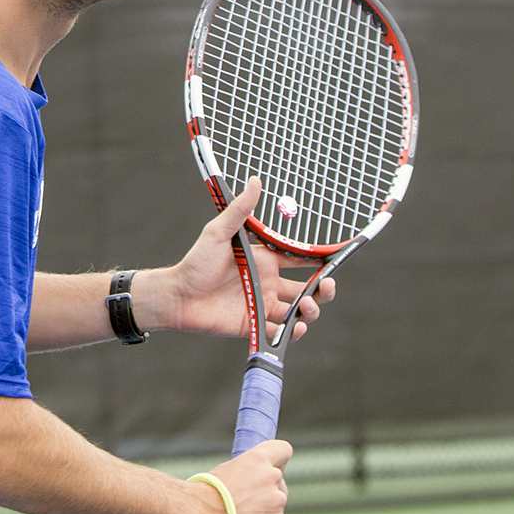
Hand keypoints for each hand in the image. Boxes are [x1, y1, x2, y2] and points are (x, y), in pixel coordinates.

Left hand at [153, 178, 335, 339]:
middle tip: (326, 285)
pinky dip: (292, 333)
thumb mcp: (218, 233)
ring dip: (310, 310)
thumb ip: (239, 211)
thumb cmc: (196, 262)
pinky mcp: (254, 325)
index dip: (319, 260)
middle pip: (308, 289)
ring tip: (304, 307)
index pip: (300, 260)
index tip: (335, 257)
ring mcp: (262, 305)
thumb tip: (255, 181)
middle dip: (324, 289)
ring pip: (299, 311)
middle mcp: (268, 283)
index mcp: (265, 261)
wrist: (177, 295)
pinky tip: (293, 327)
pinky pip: (280, 332)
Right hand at [191, 438, 290, 513]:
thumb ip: (248, 473)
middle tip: (246, 503)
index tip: (269, 471)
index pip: (283, 450)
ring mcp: (277, 501)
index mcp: (259, 459)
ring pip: (276, 507)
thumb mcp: (227, 471)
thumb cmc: (205, 494)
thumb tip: (252, 484)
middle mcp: (272, 476)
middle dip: (266, 493)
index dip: (278, 461)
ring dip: (263, 512)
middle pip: (279, 484)